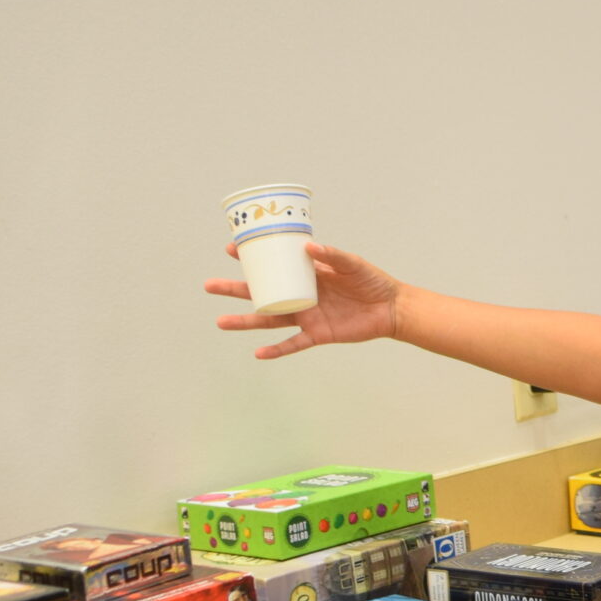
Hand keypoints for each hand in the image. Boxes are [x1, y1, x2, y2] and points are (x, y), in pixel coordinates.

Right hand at [204, 241, 403, 361]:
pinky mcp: (318, 334)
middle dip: (235, 290)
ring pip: (269, 319)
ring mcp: (307, 316)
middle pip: (262, 293)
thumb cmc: (372, 281)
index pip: (273, 264)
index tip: (231, 250)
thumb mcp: (352, 263)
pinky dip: (276, 350)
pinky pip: (293, 344)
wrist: (391, 308)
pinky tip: (258, 353)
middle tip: (209, 285)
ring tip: (220, 321)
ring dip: (246, 321)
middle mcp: (301, 295)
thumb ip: (332, 255)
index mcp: (307, 274)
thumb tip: (308, 246)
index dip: (252, 258)